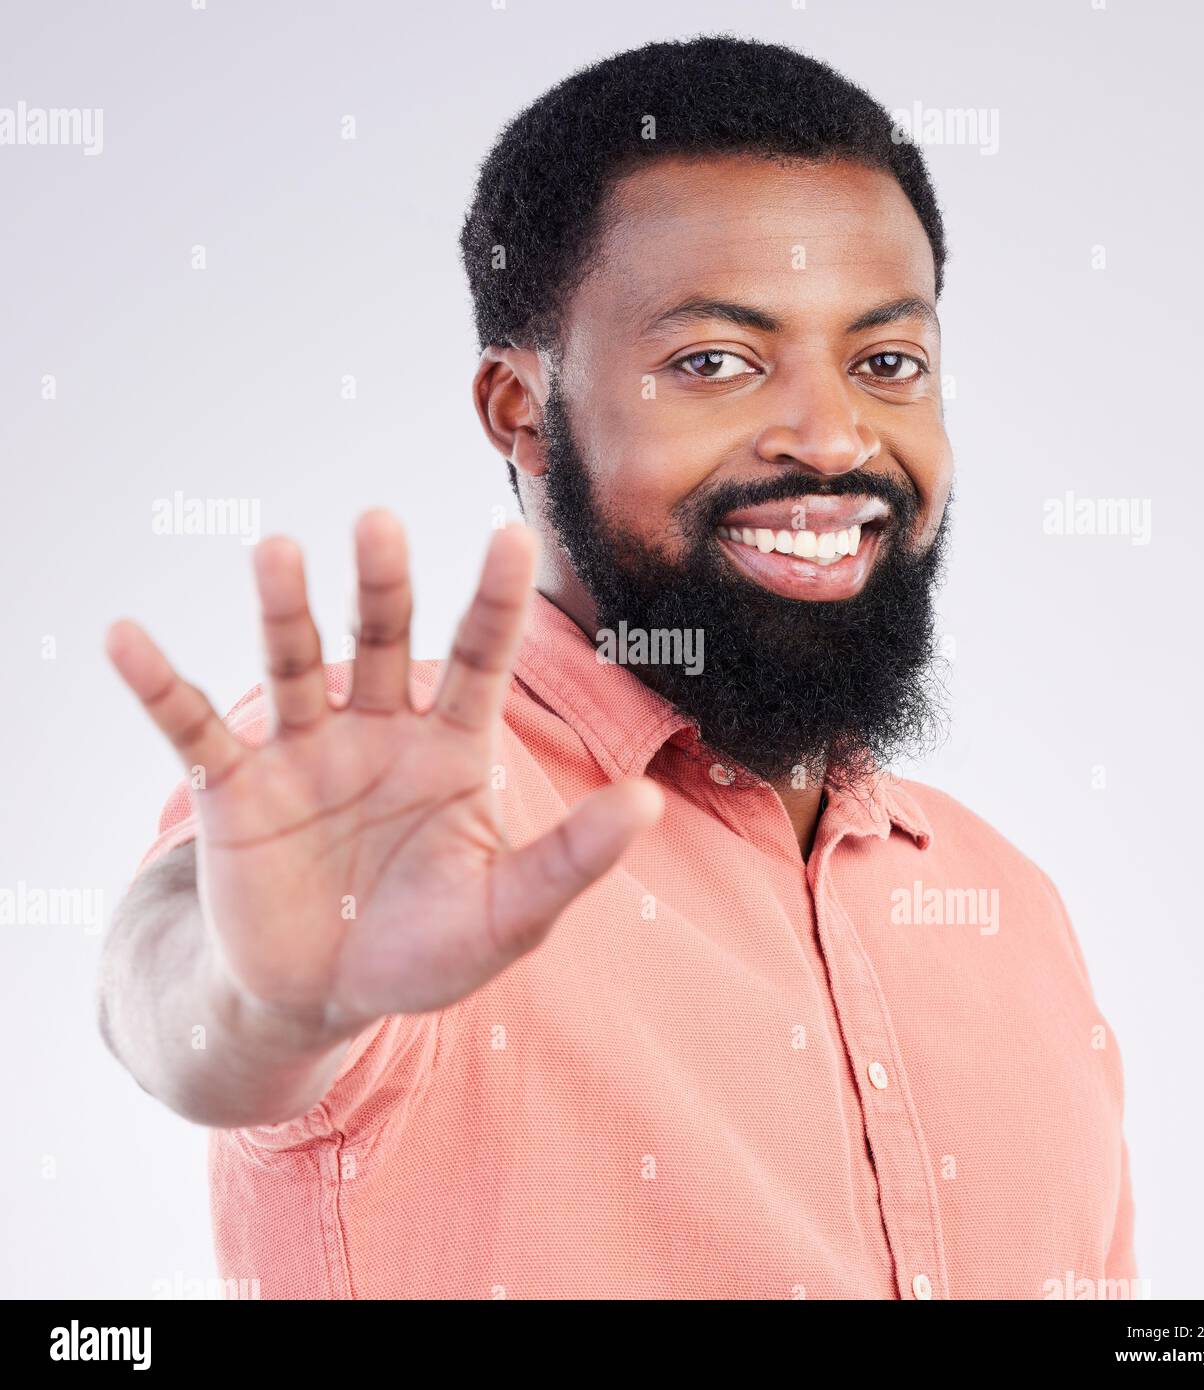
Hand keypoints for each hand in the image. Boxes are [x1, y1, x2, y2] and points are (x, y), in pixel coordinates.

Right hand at [105, 511, 662, 1041]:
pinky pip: (191, 728)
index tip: (511, 533)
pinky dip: (159, 686)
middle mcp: (378, 730)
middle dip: (383, 584)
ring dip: (283, 609)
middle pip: (382, 639)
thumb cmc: (426, 949)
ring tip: (275, 549)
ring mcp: (303, 752)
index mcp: (451, 748)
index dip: (492, 602)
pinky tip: (125, 637)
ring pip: (293, 664)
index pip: (479, 660)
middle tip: (379, 522)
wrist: (324, 996)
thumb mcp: (508, 913)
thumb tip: (652, 804)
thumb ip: (572, 859)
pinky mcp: (235, 790)